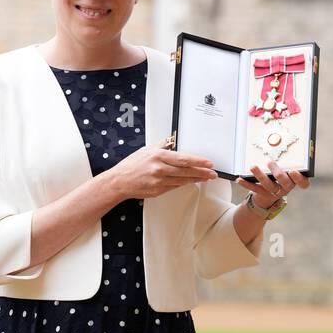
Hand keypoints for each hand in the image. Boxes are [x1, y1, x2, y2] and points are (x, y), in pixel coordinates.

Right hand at [102, 138, 217, 200]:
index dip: (198, 161)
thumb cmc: (132, 165)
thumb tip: (173, 141)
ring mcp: (159, 181)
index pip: (183, 158)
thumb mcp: (147, 149)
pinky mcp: (158, 191)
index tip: (208, 163)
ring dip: (196, 179)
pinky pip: (175, 186)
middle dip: (202, 172)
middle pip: (186, 171)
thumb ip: (162, 145)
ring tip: (206, 178)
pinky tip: (192, 181)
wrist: (120, 181)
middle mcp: (160, 169)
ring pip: (182, 180)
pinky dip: (184, 183)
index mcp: (158, 156)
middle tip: (212, 173)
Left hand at [237, 159, 309, 208]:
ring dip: (260, 176)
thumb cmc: (280, 170)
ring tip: (253, 167)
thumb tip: (281, 133)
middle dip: (278, 174)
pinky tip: (240, 179)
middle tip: (270, 163)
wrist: (268, 192)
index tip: (293, 171)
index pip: (303, 183)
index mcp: (295, 179)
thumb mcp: (286, 162)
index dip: (299, 178)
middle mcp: (287, 186)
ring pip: (269, 186)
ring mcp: (275, 191)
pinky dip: (247, 184)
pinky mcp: (263, 194)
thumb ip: (285, 153)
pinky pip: (254, 189)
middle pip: (285, 183)